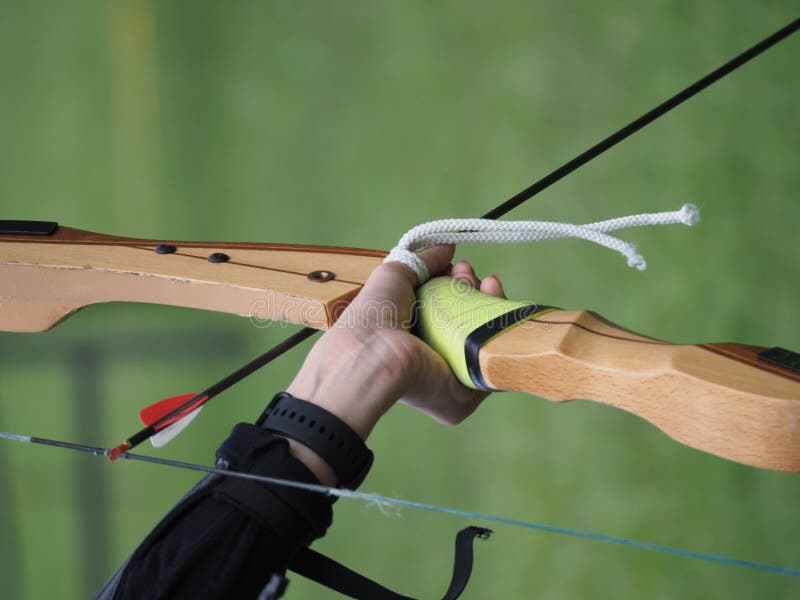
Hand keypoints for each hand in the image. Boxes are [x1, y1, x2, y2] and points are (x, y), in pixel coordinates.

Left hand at [287, 245, 505, 437]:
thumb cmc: (373, 316)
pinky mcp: (465, 395)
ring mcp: (449, 376)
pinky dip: (501, 332)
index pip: (445, 309)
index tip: (459, 266)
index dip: (456, 284)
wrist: (373, 353)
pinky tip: (497, 305)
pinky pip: (493, 363)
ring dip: (489, 305)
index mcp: (411, 336)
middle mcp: (430, 357)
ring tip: (486, 283)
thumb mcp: (395, 275)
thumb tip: (447, 245)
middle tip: (469, 274)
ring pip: (483, 340)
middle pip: (467, 321)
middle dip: (473, 290)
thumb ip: (423, 260)